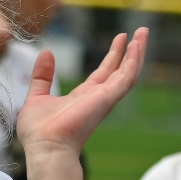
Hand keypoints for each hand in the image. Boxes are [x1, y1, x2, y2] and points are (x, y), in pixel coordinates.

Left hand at [16, 29, 147, 161]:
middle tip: (140, 32)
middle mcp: (98, 98)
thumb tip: (46, 53)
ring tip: (143, 32)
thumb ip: (42, 76)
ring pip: (129, 72)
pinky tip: (137, 45)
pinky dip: (133, 60)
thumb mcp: (37, 96)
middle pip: (120, 70)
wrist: (45, 148)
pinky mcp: (108, 99)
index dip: (113, 56)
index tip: (120, 39)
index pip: (104, 73)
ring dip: (137, 52)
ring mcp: (105, 98)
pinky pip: (126, 77)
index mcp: (84, 97)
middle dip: (131, 51)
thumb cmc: (39, 132)